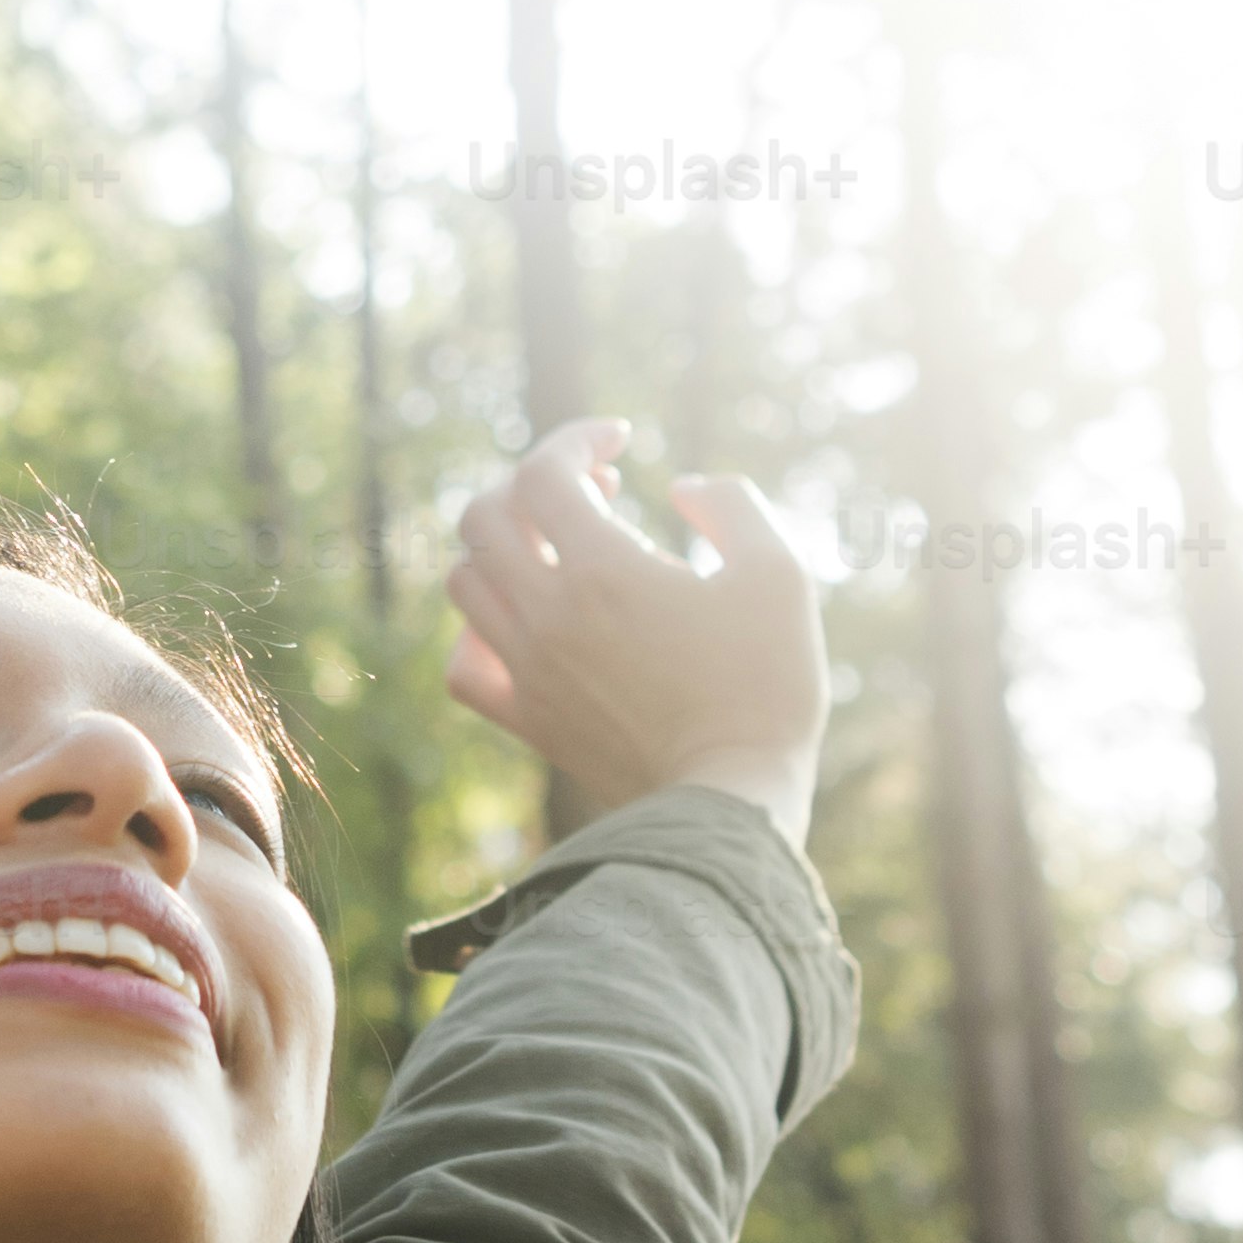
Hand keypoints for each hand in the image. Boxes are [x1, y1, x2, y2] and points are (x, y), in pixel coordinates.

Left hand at [439, 421, 823, 847]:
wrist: (731, 804)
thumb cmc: (767, 686)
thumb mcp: (778, 575)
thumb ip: (732, 508)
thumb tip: (681, 488)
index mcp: (604, 570)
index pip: (544, 473)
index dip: (575, 439)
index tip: (620, 440)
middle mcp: (548, 615)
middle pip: (485, 516)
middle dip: (533, 485)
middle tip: (596, 491)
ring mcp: (529, 671)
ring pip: (465, 581)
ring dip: (503, 546)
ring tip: (561, 548)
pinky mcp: (528, 720)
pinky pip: (464, 665)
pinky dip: (478, 631)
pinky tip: (525, 622)